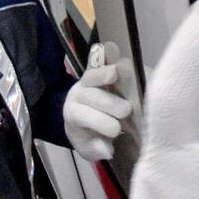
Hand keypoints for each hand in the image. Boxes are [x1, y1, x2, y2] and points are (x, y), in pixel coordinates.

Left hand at [64, 42, 131, 161]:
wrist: (85, 118)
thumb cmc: (90, 135)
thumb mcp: (89, 148)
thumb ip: (96, 149)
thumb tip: (107, 150)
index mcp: (73, 114)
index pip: (82, 115)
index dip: (99, 121)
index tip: (117, 130)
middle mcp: (78, 95)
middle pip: (90, 95)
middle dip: (108, 103)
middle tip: (126, 111)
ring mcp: (88, 80)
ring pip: (92, 75)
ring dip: (103, 73)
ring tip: (116, 73)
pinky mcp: (99, 68)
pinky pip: (99, 60)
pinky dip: (106, 55)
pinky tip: (112, 49)